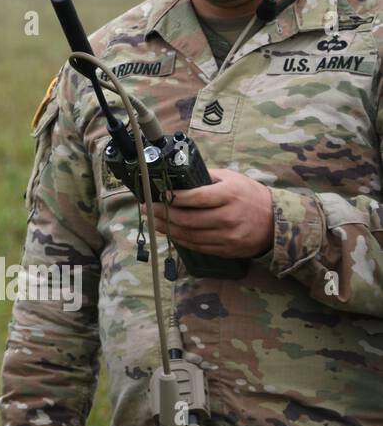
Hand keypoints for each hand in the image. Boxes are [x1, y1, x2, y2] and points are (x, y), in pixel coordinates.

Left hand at [149, 168, 273, 257]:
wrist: (277, 221)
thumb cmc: (250, 195)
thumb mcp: (232, 178)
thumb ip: (206, 177)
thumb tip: (178, 174)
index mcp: (229, 195)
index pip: (195, 198)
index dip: (173, 197)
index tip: (159, 194)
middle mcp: (228, 217)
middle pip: (188, 219)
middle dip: (163, 214)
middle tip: (148, 208)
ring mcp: (228, 236)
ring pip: (190, 235)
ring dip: (167, 228)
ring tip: (153, 220)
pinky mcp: (227, 250)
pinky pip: (198, 246)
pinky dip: (180, 240)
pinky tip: (170, 232)